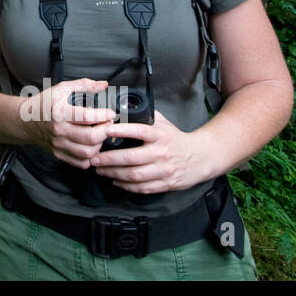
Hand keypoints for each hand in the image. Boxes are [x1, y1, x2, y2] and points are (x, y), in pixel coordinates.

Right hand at [20, 78, 116, 168]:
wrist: (24, 120)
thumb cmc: (43, 104)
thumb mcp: (61, 88)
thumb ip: (83, 85)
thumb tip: (103, 85)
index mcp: (60, 112)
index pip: (87, 117)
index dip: (104, 115)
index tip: (110, 113)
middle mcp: (59, 130)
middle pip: (91, 138)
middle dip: (106, 131)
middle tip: (108, 125)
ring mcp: (58, 144)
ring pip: (88, 153)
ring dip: (99, 145)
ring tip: (99, 136)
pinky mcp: (58, 154)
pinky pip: (80, 163)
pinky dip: (90, 157)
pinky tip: (90, 147)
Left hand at [90, 110, 213, 193]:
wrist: (201, 157)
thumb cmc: (176, 139)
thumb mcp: (163, 124)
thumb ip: (145, 117)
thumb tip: (122, 107)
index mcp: (160, 135)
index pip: (140, 131)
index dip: (122, 130)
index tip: (106, 130)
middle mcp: (162, 153)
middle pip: (131, 158)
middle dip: (109, 159)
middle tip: (94, 158)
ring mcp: (164, 170)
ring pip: (134, 175)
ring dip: (113, 174)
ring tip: (100, 170)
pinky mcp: (166, 183)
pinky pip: (142, 188)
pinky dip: (126, 186)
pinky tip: (115, 181)